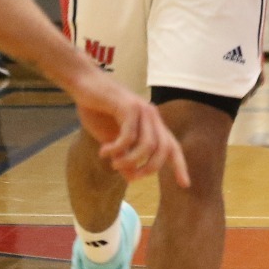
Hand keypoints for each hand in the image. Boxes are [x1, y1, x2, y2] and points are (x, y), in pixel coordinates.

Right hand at [68, 68, 190, 185]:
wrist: (83, 84)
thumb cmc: (96, 110)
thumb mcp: (111, 140)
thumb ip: (123, 156)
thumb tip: (132, 177)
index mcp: (151, 123)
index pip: (171, 146)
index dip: (179, 165)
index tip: (185, 185)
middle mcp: (151, 115)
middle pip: (163, 149)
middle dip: (149, 168)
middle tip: (132, 178)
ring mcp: (142, 109)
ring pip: (148, 145)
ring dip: (131, 160)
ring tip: (114, 164)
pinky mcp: (128, 106)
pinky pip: (129, 136)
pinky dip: (117, 149)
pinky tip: (104, 151)